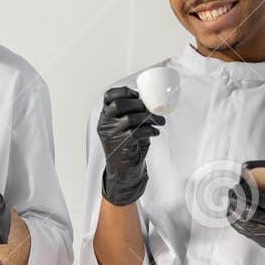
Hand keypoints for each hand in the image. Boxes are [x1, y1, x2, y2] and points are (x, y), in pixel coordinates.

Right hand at [97, 85, 161, 205]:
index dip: (124, 92)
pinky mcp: (122, 144)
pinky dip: (150, 130)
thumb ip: (129, 114)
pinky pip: (138, 131)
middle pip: (119, 104)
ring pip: (131, 117)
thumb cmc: (126, 148)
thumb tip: (149, 101)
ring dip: (150, 118)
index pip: (108, 97)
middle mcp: (105, 125)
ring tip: (160, 122)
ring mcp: (112, 134)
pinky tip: (155, 132)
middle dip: (139, 103)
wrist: (122, 172)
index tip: (137, 95)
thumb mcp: (123, 129)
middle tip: (152, 109)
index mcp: (105, 118)